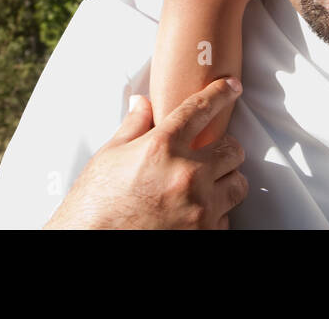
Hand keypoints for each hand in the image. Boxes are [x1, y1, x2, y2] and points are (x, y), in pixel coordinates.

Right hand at [44, 78, 248, 228]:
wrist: (90, 242)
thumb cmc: (96, 203)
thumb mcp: (110, 156)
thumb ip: (134, 126)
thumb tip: (142, 103)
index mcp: (163, 147)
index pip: (201, 108)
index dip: (220, 93)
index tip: (231, 87)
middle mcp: (187, 174)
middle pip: (233, 150)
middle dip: (224, 149)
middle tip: (209, 154)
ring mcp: (200, 207)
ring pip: (238, 184)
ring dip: (226, 181)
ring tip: (206, 184)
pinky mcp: (204, 234)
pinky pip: (227, 217)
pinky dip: (216, 213)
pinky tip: (196, 210)